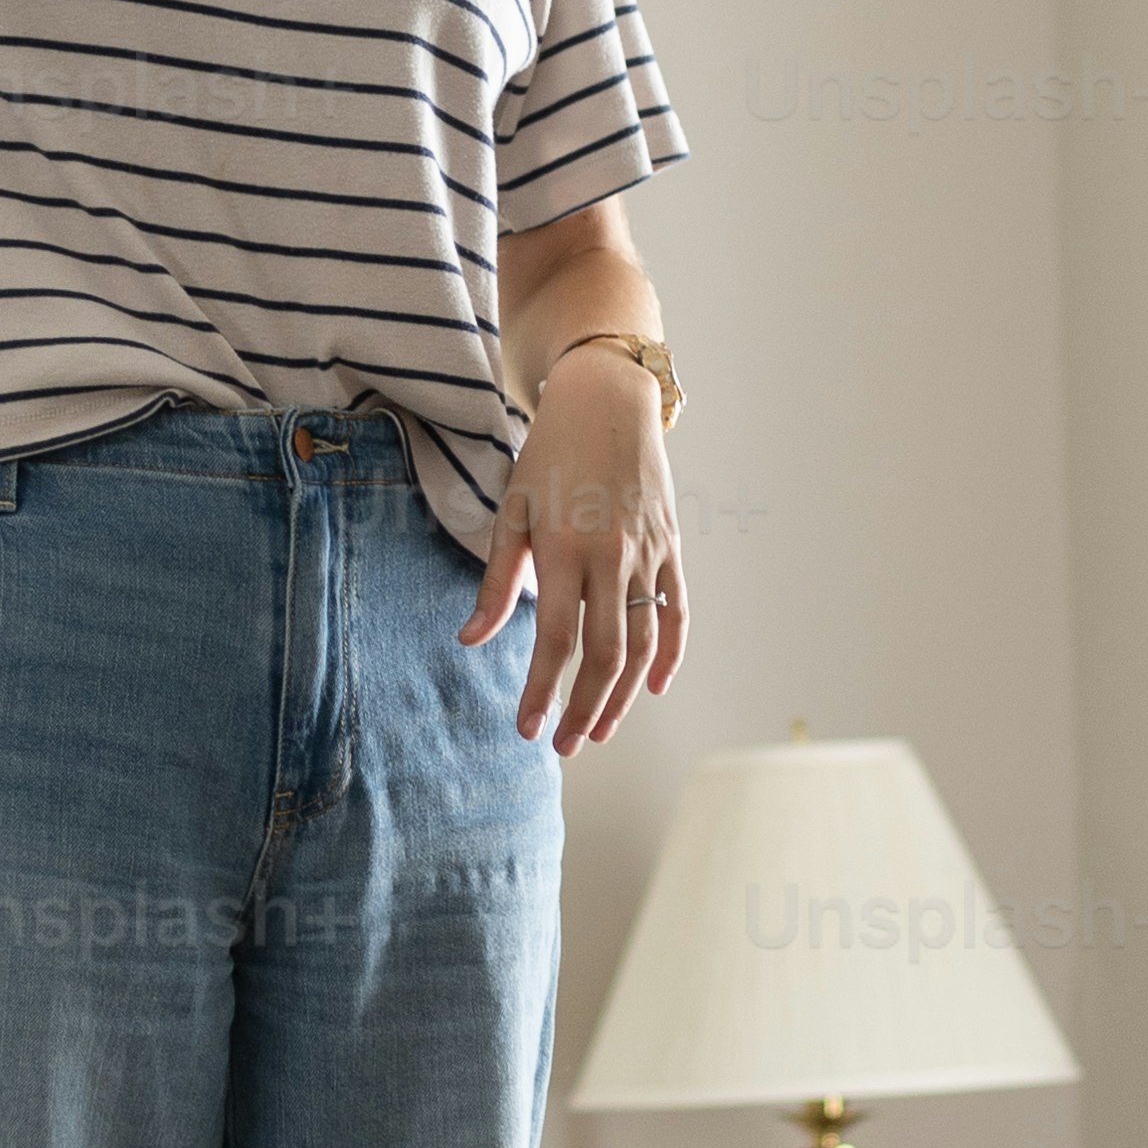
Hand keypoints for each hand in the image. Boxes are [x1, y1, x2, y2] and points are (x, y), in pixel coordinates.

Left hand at [461, 348, 688, 754]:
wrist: (608, 400)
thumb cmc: (550, 455)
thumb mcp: (513, 510)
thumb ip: (496, 580)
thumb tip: (470, 640)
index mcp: (564, 548)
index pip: (556, 640)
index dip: (543, 692)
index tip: (528, 730)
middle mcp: (611, 556)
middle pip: (605, 653)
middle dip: (585, 708)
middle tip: (567, 748)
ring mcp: (648, 553)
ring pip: (643, 643)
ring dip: (623, 695)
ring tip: (602, 729)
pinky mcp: (672, 546)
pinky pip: (677, 611)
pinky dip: (671, 654)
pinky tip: (654, 688)